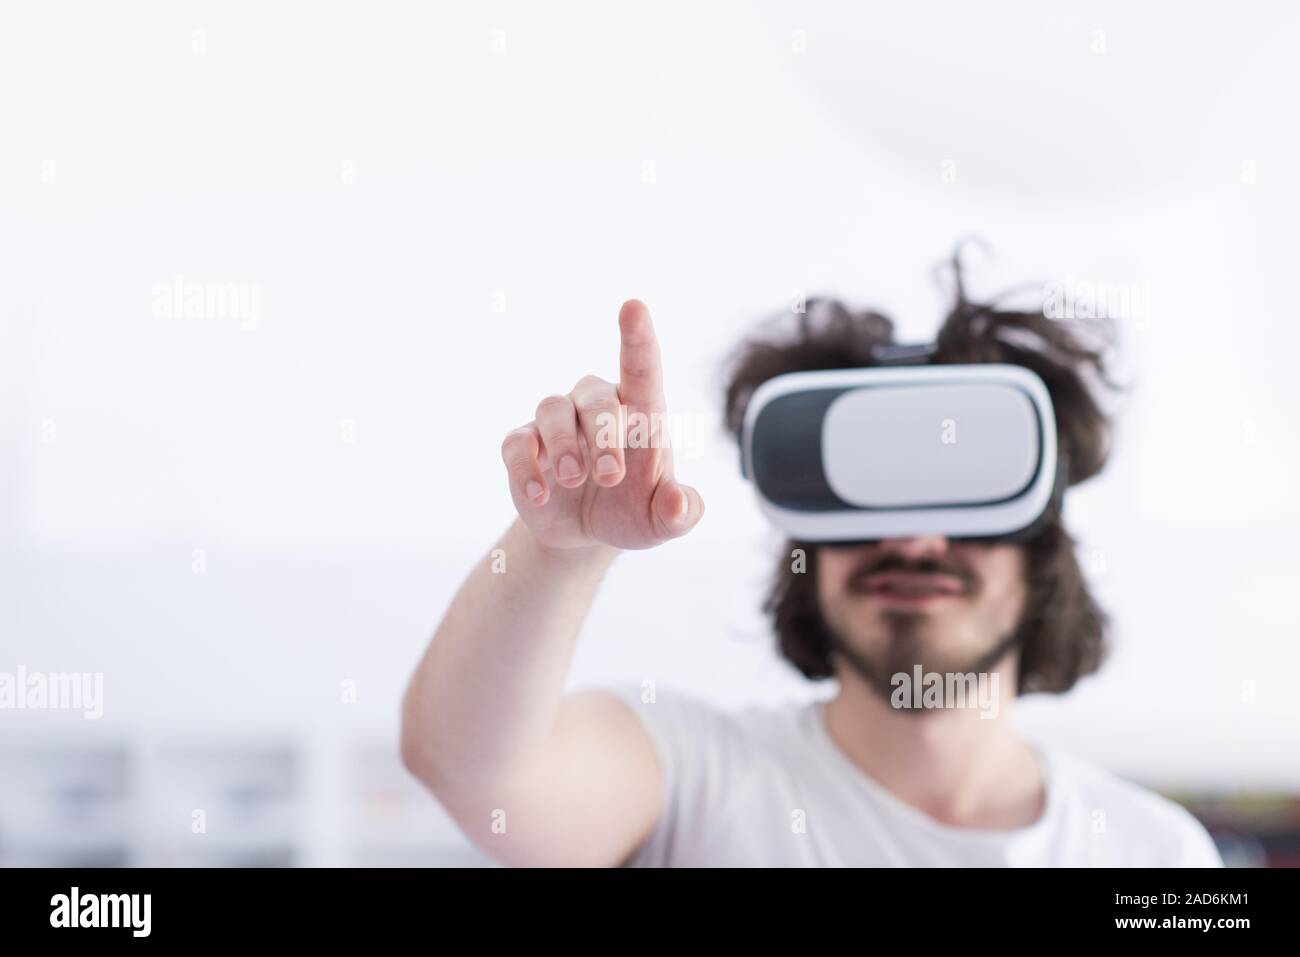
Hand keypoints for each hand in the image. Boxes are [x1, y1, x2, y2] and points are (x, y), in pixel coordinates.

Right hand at [500, 300, 703, 553]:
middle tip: (611, 477)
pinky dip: (526, 467)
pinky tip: (541, 496)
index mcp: (640, 414)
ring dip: (564, 446)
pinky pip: (517, 442)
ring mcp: (558, 424)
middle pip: (595, 397)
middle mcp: (597, 407)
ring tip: (574, 480)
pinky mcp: (525, 445)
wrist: (585, 532)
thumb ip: (679, 513)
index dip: (637, 337)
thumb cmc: (633, 511)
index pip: (641, 368)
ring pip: (553, 408)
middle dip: (602, 435)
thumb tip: (681, 505)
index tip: (634, 306)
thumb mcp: (661, 522)